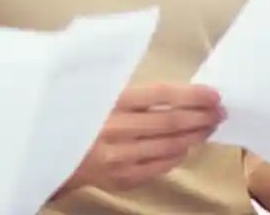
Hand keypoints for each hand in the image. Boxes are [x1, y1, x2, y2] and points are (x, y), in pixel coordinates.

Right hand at [58, 83, 224, 194]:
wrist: (49, 152)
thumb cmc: (81, 115)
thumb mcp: (101, 94)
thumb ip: (136, 93)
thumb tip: (182, 92)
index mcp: (111, 100)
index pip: (162, 95)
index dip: (192, 94)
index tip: (214, 94)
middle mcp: (116, 128)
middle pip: (172, 122)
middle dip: (202, 116)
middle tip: (220, 112)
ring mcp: (119, 156)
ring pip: (170, 145)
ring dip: (196, 136)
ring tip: (209, 126)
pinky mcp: (121, 177)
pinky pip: (160, 166)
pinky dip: (178, 155)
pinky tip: (187, 146)